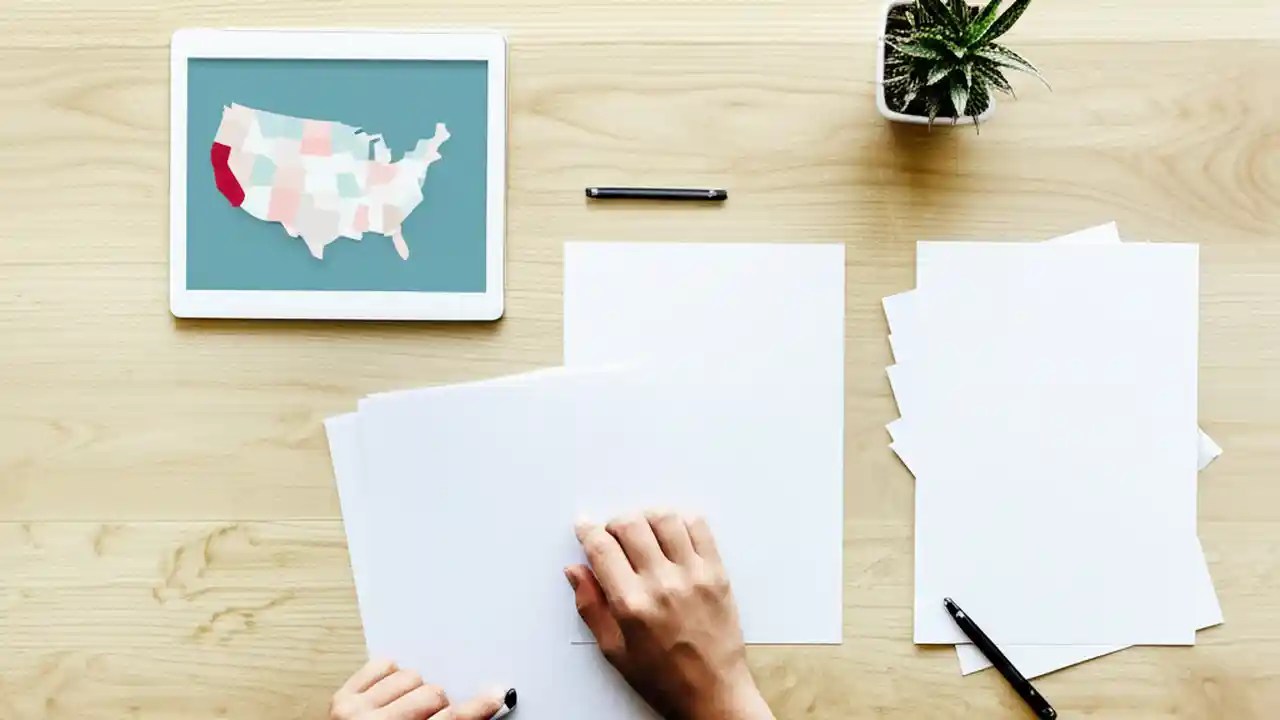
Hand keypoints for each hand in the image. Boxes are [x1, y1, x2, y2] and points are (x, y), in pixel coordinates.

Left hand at [330, 659, 512, 719]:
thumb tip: (473, 711)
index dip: (477, 707)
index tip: (494, 695)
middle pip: (433, 694)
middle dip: (439, 706)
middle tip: (432, 718)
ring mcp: (354, 711)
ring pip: (410, 677)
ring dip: (414, 692)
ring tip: (406, 711)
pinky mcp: (341, 699)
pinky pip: (382, 666)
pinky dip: (391, 677)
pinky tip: (390, 695)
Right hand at [567, 511, 773, 719]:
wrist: (713, 694)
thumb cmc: (664, 679)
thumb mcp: (614, 650)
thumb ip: (591, 606)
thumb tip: (576, 571)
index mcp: (631, 605)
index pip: (602, 548)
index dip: (588, 531)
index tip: (585, 526)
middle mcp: (662, 584)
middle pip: (630, 524)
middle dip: (614, 523)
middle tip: (613, 535)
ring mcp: (693, 576)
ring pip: (665, 519)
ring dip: (646, 518)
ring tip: (643, 533)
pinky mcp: (717, 574)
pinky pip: (699, 528)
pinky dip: (681, 521)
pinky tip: (672, 535)